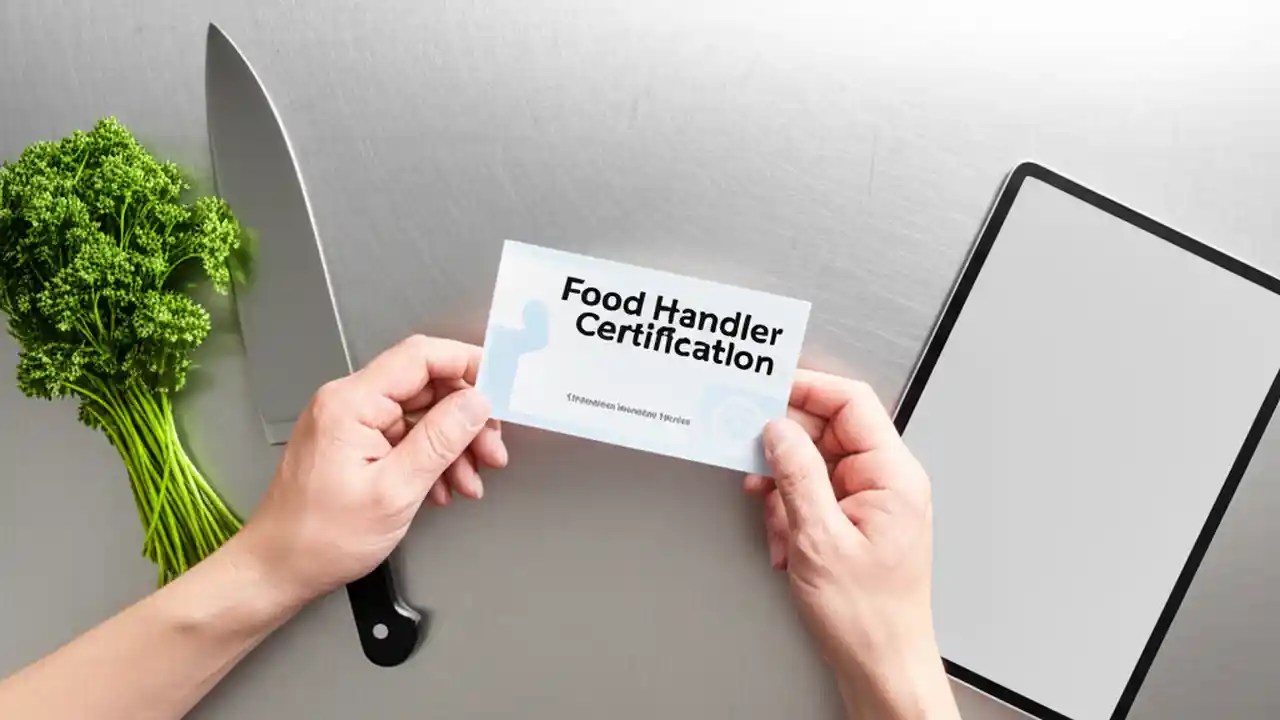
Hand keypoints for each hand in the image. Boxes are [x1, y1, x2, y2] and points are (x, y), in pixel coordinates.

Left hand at [237, 335, 507, 605]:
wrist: (278, 569)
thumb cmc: (321, 538)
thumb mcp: (395, 491)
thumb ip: (440, 440)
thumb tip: (477, 402)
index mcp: (351, 403)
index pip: (421, 357)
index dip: (467, 365)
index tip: (501, 387)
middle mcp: (348, 403)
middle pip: (426, 386)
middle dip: (467, 418)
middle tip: (492, 450)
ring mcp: (351, 423)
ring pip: (421, 415)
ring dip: (454, 445)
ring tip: (470, 480)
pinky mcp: (354, 443)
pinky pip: (405, 436)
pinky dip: (432, 458)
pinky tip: (444, 486)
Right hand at [744, 370, 958, 719]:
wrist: (881, 665)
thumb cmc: (869, 617)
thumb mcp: (819, 539)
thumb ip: (796, 475)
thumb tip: (777, 429)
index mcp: (893, 475)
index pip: (851, 402)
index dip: (806, 388)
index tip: (767, 389)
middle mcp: (887, 481)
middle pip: (826, 431)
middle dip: (784, 452)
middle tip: (753, 464)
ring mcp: (870, 500)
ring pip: (812, 465)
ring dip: (783, 492)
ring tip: (778, 525)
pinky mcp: (853, 519)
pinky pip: (812, 495)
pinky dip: (789, 514)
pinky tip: (786, 542)